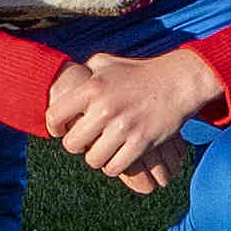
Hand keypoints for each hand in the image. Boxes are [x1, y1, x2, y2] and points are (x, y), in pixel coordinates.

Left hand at [35, 45, 223, 191]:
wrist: (176, 81)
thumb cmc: (137, 72)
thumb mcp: (105, 63)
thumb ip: (82, 74)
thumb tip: (61, 86)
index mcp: (92, 88)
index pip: (55, 116)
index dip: (54, 128)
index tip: (61, 131)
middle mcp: (105, 108)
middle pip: (72, 144)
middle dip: (77, 145)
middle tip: (86, 141)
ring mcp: (123, 128)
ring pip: (93, 160)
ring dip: (96, 157)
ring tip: (103, 148)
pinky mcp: (141, 143)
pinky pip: (115, 168)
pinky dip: (114, 166)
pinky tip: (117, 156)